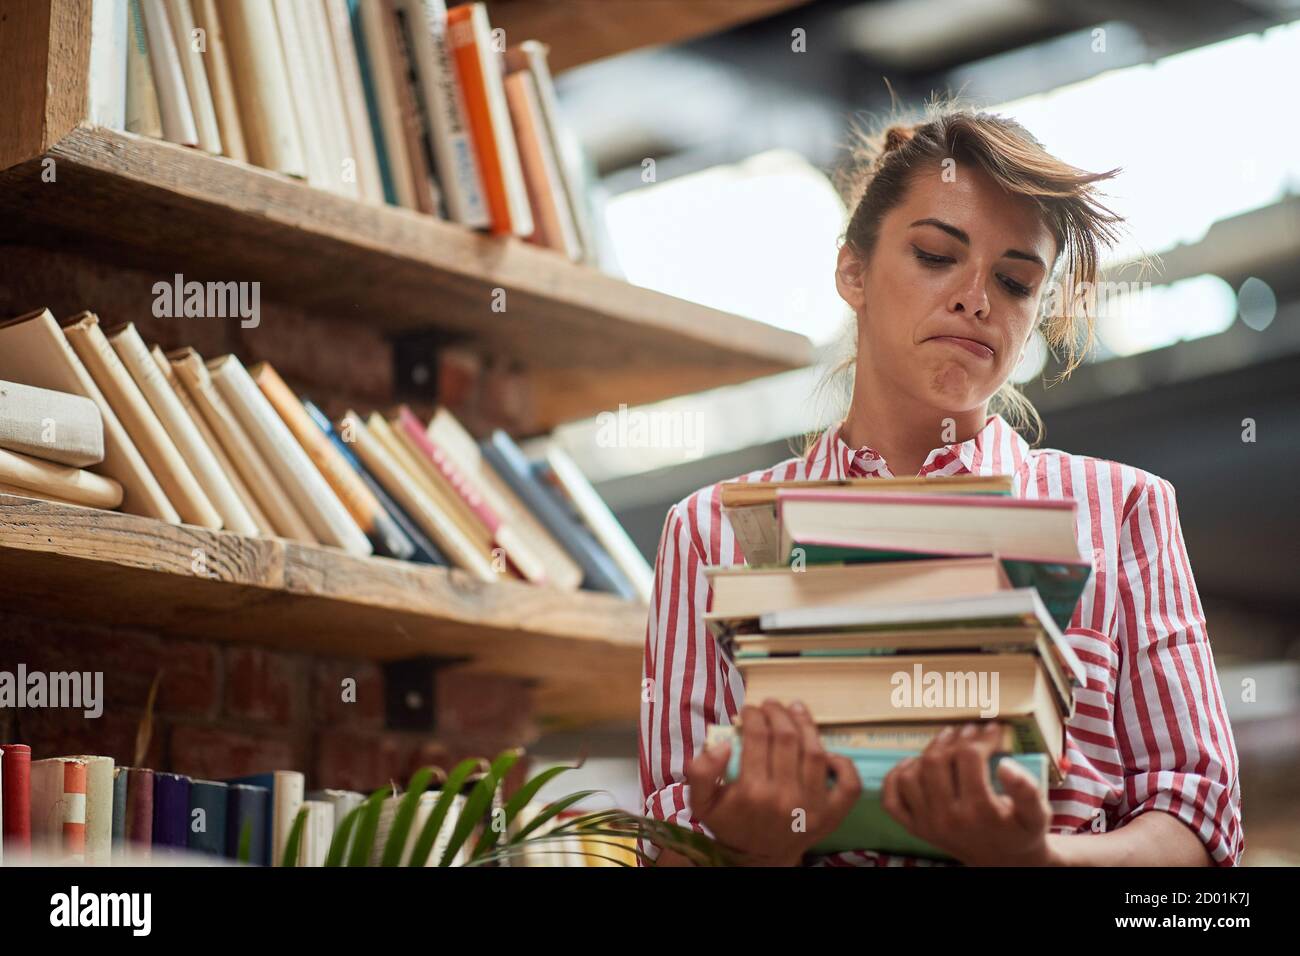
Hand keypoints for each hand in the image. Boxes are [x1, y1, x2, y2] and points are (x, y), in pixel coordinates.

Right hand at [686, 700, 861, 866]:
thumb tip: (723, 744)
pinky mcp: (831, 816)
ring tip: (795, 710)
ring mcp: (812, 807)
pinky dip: (844, 765)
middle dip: (778, 712)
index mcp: (752, 791)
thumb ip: (700, 772)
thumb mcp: (701, 803)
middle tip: (771, 704)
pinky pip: (848, 785)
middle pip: (786, 738)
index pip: (757, 736)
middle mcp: (784, 797)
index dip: (754, 715)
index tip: (749, 709)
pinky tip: (829, 752)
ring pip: (815, 752)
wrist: (757, 859)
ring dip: (806, 725)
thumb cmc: (730, 824)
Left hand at [880, 722, 1056, 865]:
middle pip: (936, 761)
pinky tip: (914, 763)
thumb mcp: (1037, 814)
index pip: (969, 758)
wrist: (1006, 861)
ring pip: (911, 775)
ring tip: (947, 742)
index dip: (982, 737)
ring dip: (926, 753)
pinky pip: (891, 800)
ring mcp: (927, 825)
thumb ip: (1027, 790)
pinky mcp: (915, 828)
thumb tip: (1005, 764)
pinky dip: (896, 778)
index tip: (993, 729)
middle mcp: (947, 819)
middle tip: (968, 730)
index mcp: (979, 812)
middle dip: (953, 739)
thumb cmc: (1022, 832)